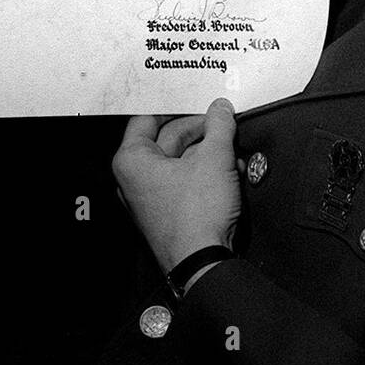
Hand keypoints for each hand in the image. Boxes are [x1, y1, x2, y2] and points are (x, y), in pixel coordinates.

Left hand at [112, 97, 242, 276]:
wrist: (205, 263)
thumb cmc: (196, 216)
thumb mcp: (215, 158)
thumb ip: (219, 126)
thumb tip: (220, 109)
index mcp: (132, 160)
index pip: (148, 118)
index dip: (175, 106)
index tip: (196, 101)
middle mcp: (134, 179)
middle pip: (168, 139)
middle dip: (201, 132)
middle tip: (223, 124)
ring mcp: (150, 198)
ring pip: (180, 161)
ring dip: (209, 153)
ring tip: (232, 151)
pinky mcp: (168, 212)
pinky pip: (185, 181)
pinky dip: (206, 173)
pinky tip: (230, 172)